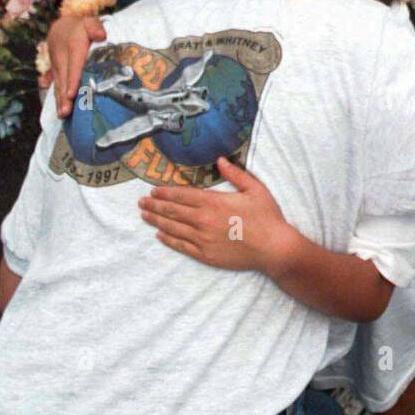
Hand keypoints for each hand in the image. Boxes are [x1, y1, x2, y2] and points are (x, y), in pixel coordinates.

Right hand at [48, 14, 106, 117]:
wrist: (63, 27)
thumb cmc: (83, 27)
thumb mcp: (91, 22)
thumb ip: (95, 27)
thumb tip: (101, 35)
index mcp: (73, 45)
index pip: (74, 64)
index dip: (73, 79)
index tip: (71, 93)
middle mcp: (62, 56)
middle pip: (64, 78)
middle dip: (65, 96)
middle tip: (67, 112)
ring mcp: (57, 65)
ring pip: (59, 83)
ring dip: (60, 100)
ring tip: (63, 115)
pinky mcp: (55, 71)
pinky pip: (56, 85)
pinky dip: (58, 98)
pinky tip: (61, 111)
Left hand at [139, 157, 295, 272]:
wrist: (273, 248)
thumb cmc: (267, 217)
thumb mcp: (255, 189)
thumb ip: (236, 174)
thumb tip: (220, 160)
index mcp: (214, 202)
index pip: (183, 195)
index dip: (166, 192)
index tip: (153, 190)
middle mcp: (204, 220)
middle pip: (173, 211)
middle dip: (156, 205)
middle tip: (142, 202)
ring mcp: (203, 239)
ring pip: (174, 228)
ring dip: (157, 221)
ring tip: (145, 215)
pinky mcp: (206, 255)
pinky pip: (182, 246)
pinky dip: (169, 240)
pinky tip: (160, 235)